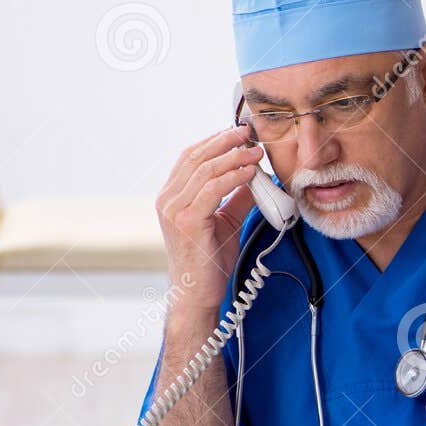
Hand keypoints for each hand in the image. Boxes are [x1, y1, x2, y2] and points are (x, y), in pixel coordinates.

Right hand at [156, 125, 265, 315]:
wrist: (198, 293)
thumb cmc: (209, 260)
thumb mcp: (226, 220)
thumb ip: (237, 197)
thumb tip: (258, 175)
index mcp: (172, 196)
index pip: (191, 156)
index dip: (216, 140)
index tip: (240, 132)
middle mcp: (167, 199)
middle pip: (196, 157)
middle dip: (226, 141)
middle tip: (250, 133)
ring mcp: (173, 210)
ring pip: (204, 170)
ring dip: (234, 156)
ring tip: (256, 152)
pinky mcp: (186, 221)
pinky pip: (212, 189)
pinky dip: (233, 177)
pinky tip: (250, 173)